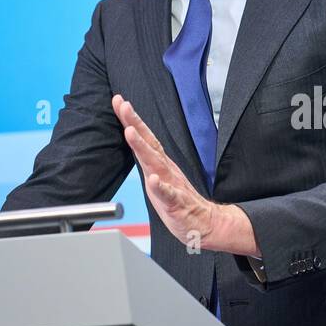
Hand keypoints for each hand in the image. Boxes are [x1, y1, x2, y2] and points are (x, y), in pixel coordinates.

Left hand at [111, 94, 259, 256]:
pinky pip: (169, 195)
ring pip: (155, 164)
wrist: (205, 224)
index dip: (132, 120)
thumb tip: (135, 140)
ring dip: (142, 147)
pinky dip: (161, 187)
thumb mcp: (159, 179)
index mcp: (160, 165)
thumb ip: (148, 161)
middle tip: (123, 104)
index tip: (120, 101)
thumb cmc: (180, 203)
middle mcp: (165, 170)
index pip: (144, 138)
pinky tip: (155, 180)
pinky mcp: (177, 204)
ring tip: (130, 132)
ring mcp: (172, 185)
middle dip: (134, 122)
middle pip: (149, 143)